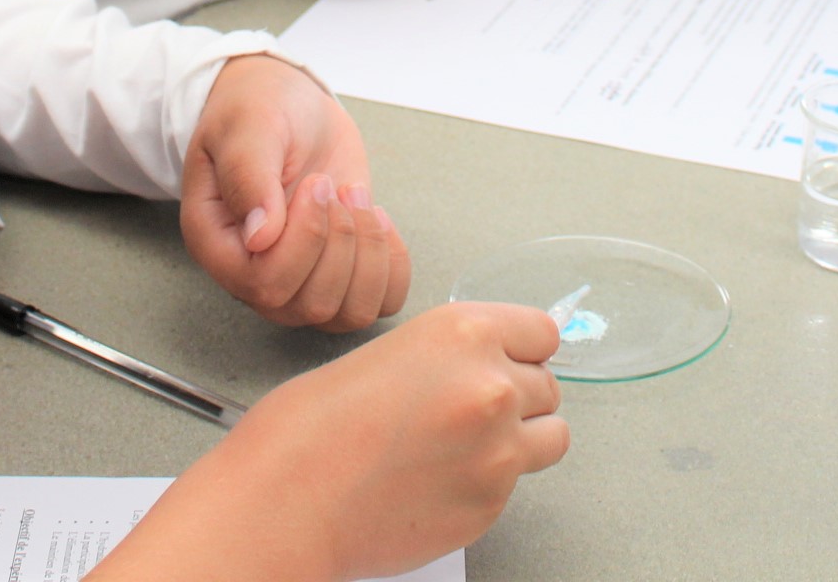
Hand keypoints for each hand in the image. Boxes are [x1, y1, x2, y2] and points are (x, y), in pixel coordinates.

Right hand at [101, 303, 568, 581]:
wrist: (286, 501)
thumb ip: (448, 358)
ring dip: (520, 440)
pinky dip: (486, 485)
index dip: (521, 349)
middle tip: (468, 413)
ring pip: (551, 437)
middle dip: (517, 397)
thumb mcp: (388, 354)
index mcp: (461, 334)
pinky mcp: (490, 506)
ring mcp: (498, 451)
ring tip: (467, 448)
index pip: (541, 331)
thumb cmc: (310, 430)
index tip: (509, 360)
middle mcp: (490, 386)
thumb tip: (482, 370)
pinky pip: (515, 487)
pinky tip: (436, 483)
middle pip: (548, 385)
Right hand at [181, 53, 409, 330]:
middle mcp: (255, 274)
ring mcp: (300, 280)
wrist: (288, 104)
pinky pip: (381, 302)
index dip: (305, 241)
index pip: (264, 283)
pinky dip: (393, 265)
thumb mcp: (248, 127)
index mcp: (218, 244)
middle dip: (340, 241)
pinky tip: (378, 219)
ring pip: (350, 313)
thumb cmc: (258, 110)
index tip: (316, 184)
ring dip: (368, 254)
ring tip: (355, 198)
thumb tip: (260, 237)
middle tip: (334, 185)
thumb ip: (249, 176)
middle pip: (311, 305)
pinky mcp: (342, 272)